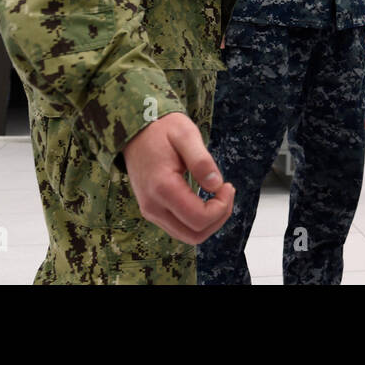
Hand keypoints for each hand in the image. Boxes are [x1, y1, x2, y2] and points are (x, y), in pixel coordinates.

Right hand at [121, 112, 233, 244]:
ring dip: (210, 221)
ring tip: (219, 196)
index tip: (227, 185)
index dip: (221, 207)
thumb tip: (216, 185)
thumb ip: (201, 160)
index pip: (198, 218)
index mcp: (162, 187)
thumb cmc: (162, 129)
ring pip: (187, 235)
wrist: (136, 131)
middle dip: (218, 218)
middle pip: (194, 234)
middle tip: (227, 192)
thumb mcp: (186, 134)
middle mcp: (153, 206)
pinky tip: (206, 200)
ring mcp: (151, 211)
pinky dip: (198, 220)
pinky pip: (180, 227)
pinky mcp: (153, 211)